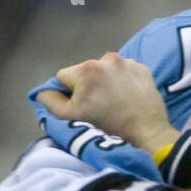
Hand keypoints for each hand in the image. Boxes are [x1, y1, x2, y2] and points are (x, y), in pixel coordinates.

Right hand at [36, 52, 173, 156]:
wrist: (148, 131)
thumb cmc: (110, 126)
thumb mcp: (71, 117)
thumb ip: (51, 101)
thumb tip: (43, 91)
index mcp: (86, 69)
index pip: (63, 76)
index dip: (68, 93)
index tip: (81, 105)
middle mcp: (106, 59)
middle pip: (85, 72)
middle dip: (87, 86)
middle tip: (99, 106)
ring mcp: (126, 62)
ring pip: (104, 70)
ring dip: (105, 82)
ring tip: (114, 101)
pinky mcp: (141, 68)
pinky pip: (124, 71)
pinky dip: (123, 81)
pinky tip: (127, 96)